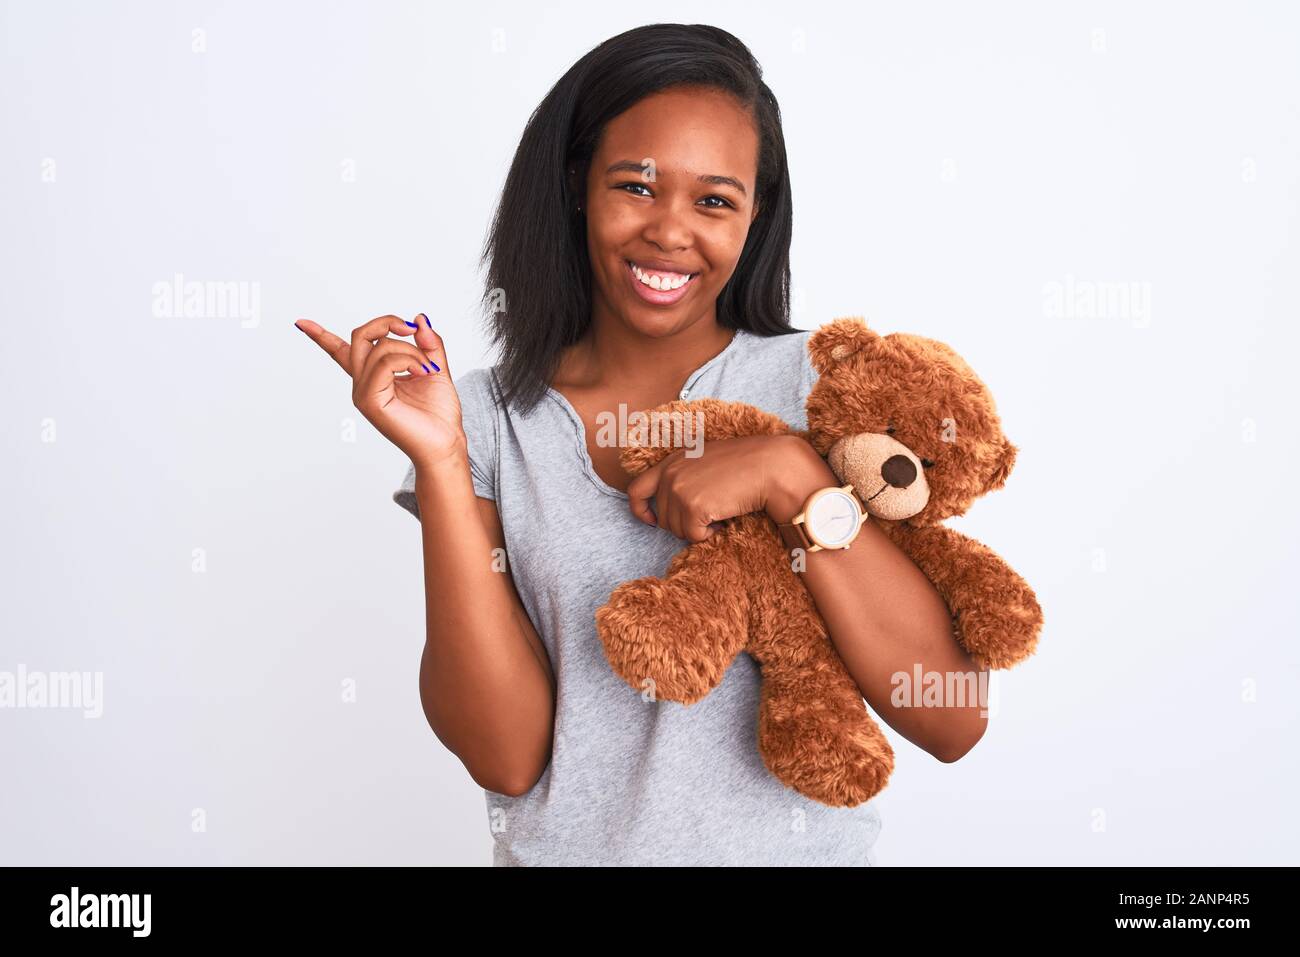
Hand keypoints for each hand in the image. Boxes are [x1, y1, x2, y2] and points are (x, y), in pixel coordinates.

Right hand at [294, 313, 463, 471]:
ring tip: (428, 368)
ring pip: (378, 347)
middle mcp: (363, 383)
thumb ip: (428, 344)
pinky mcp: (370, 401)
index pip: (340, 352)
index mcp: (373, 376)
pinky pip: (385, 363)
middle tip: (411, 329)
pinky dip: (409, 360)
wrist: (444, 444)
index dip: (320, 336)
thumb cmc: (438, 414)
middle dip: (386, 322)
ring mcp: (363, 392)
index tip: (301, 322)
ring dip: (411, 350)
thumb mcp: (435, 367)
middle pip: (360, 336)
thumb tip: (419, 319)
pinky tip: (423, 372)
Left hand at [626, 434, 832, 540]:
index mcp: (672, 461)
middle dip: (684, 523)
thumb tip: (673, 507)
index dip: (640, 510)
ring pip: (677, 530)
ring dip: (699, 529)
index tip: (651, 522)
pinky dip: (709, 534)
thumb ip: (685, 476)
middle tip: (711, 514)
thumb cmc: (746, 465)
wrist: (770, 465)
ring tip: (720, 511)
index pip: (637, 489)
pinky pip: (693, 536)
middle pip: (662, 519)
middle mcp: (670, 474)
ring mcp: (678, 489)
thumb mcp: (706, 461)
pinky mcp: (692, 506)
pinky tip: (724, 519)